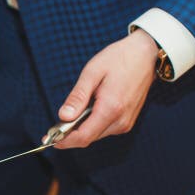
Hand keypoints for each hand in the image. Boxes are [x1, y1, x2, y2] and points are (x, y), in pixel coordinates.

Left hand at [53, 30, 158, 148]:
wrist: (146, 53)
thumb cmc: (119, 59)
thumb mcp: (92, 72)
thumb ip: (78, 96)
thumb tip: (63, 117)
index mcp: (111, 108)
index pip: (83, 137)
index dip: (64, 140)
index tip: (48, 138)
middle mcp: (121, 121)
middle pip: (88, 138)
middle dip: (69, 135)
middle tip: (55, 125)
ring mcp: (126, 122)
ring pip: (95, 135)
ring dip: (80, 129)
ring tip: (74, 111)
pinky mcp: (127, 121)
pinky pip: (104, 129)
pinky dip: (91, 124)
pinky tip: (88, 110)